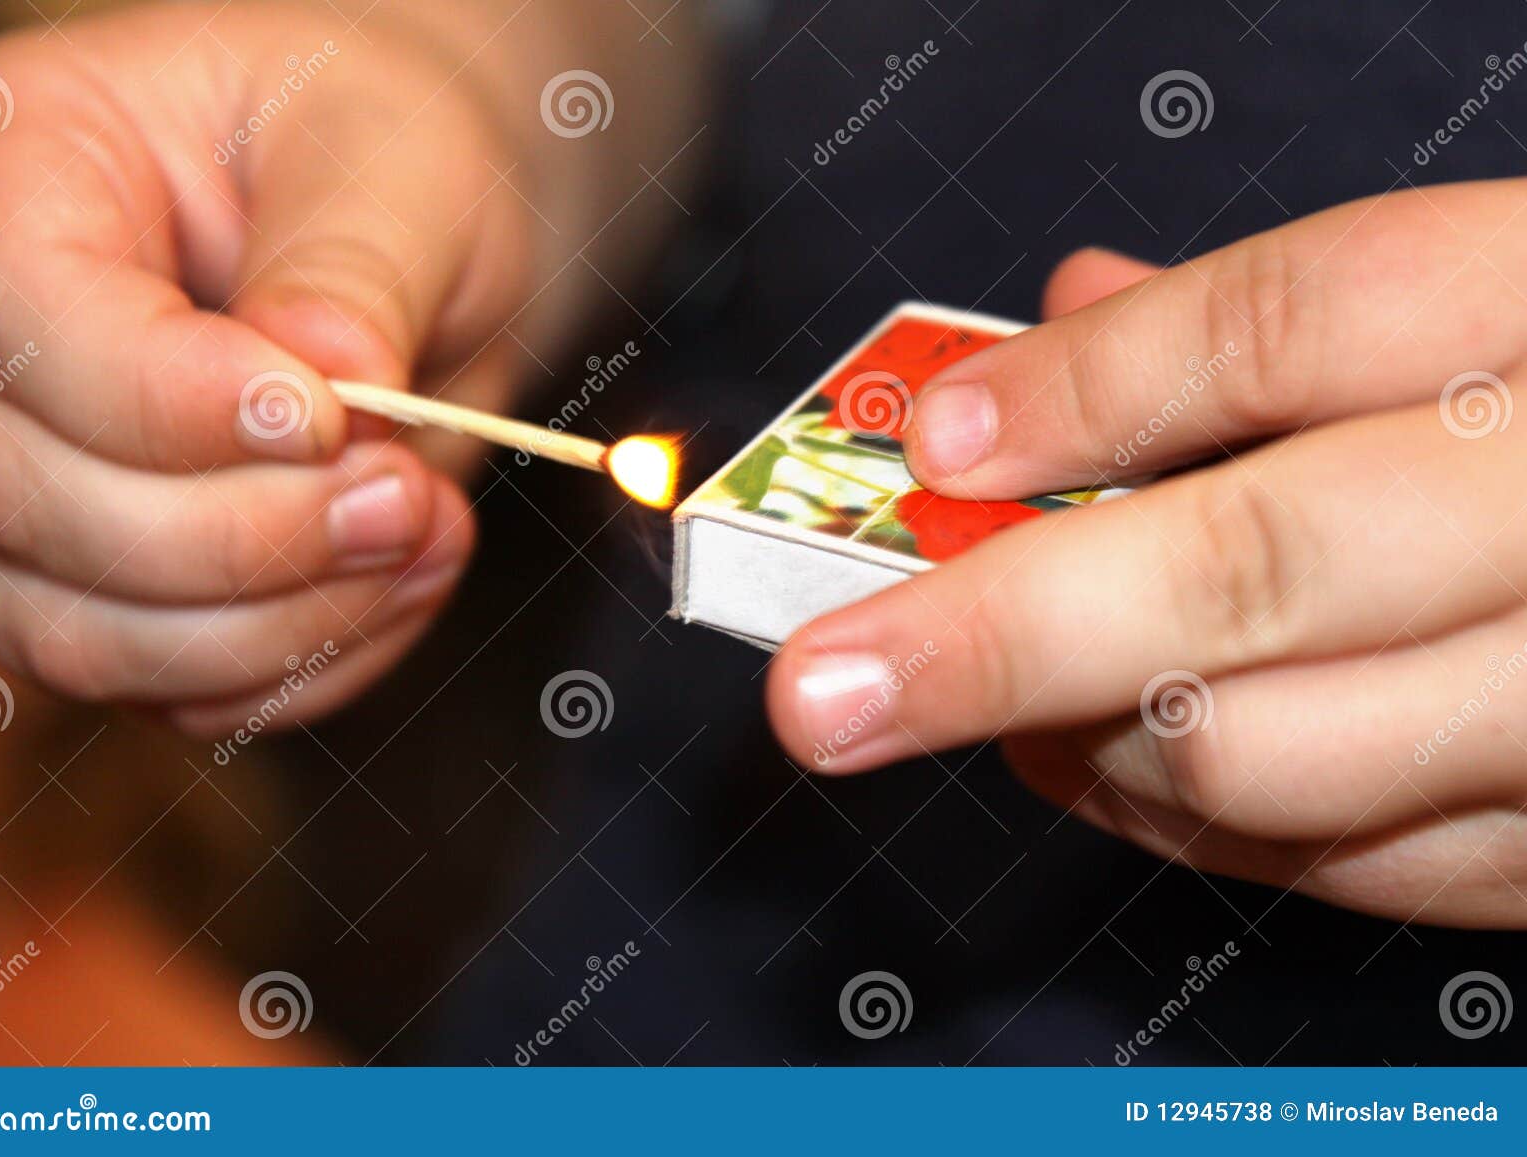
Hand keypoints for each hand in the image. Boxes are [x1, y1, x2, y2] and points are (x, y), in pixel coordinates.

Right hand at [0, 2, 544, 731]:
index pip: (30, 331)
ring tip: (425, 540)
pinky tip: (397, 588)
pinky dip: (298, 667)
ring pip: (78, 633)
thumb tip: (331, 376)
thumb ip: (354, 264)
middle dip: (244, 538)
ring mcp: (17, 481)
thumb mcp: (396, 158)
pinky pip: (165, 687)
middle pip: (23, 503)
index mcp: (13, 176)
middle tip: (404, 497)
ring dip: (280, 625)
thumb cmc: (380, 154)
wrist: (404, 226)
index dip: (179, 408)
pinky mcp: (98, 585)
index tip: (336, 422)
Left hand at [767, 182, 1526, 926]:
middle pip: (1246, 574)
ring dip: (1085, 744)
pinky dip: (1199, 830)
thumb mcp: (1484, 294)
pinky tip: (1126, 769)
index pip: (1292, 327)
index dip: (1085, 385)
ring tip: (994, 709)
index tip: (930, 439)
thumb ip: (1261, 322)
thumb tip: (1049, 331)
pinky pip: (1355, 866)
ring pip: (1276, 761)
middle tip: (821, 690)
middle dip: (999, 636)